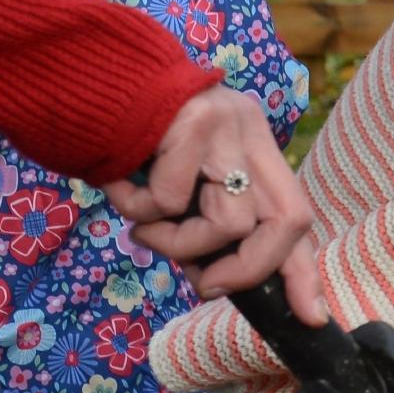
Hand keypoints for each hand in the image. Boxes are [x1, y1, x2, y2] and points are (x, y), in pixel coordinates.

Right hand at [105, 87, 324, 322]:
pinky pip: (171, 202)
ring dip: (179, 245)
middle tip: (204, 286)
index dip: (304, 270)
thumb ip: (201, 221)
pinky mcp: (192, 123)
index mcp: (253, 146)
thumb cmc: (124, 141)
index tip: (311, 316)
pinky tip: (119, 188)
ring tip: (142, 229)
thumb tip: (212, 282)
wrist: (82, 76)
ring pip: (231, 223)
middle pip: (290, 219)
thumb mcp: (175, 183)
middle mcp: (251, 131)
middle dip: (251, 269)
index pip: (296, 214)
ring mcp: (227, 124)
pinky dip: (139, 212)